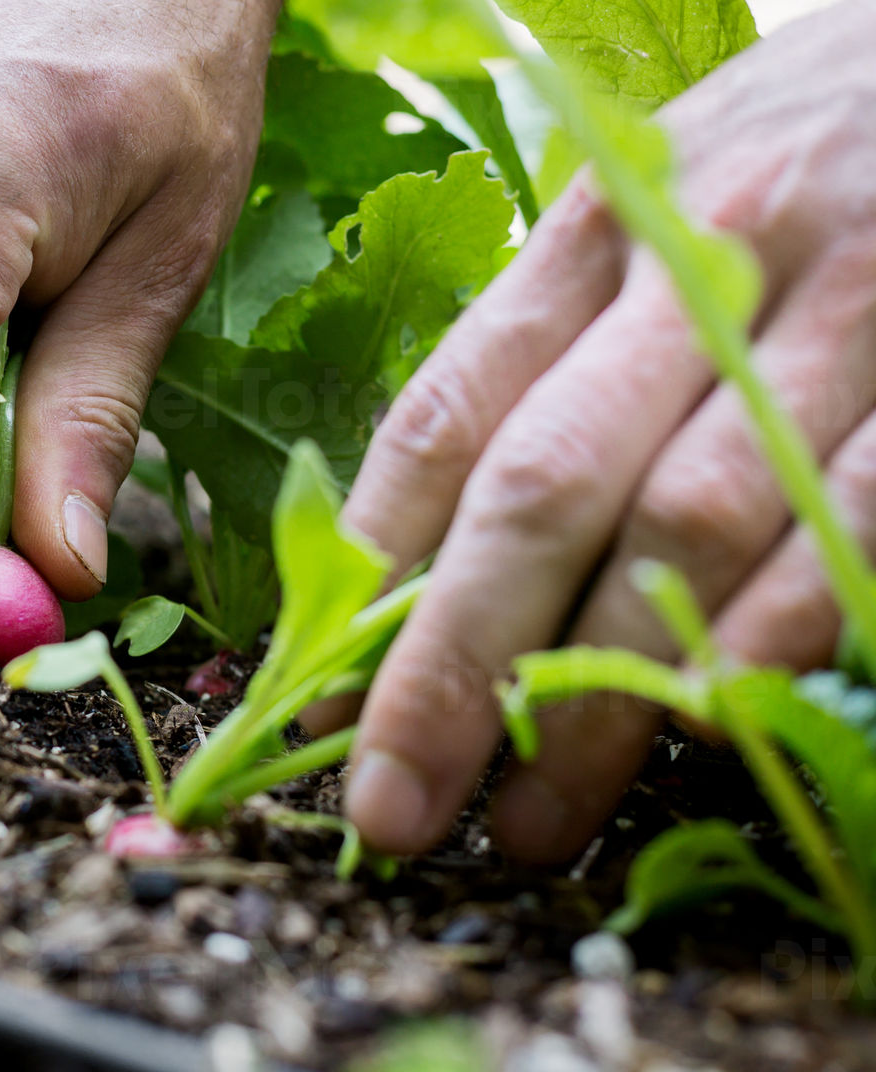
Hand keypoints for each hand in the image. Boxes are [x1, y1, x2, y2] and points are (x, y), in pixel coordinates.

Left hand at [334, 1, 875, 859]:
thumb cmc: (785, 184)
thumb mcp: (644, 234)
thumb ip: (544, 375)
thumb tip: (407, 575)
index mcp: (590, 238)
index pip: (443, 420)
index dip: (365, 582)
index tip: (313, 711)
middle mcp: (698, 271)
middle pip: (538, 491)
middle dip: (449, 670)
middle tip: (392, 810)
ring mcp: (834, 323)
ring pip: (682, 532)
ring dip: (595, 699)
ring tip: (529, 822)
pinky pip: (844, 531)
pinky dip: (762, 645)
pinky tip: (698, 738)